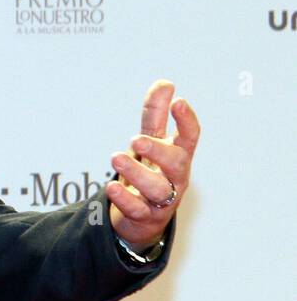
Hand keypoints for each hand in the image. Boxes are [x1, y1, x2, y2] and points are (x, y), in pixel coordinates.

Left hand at [107, 80, 199, 249]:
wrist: (140, 216)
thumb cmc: (150, 172)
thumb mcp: (152, 142)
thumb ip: (156, 114)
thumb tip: (165, 83)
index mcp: (178, 156)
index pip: (190, 137)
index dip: (187, 120)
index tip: (178, 102)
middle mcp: (174, 178)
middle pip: (177, 164)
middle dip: (158, 150)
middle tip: (135, 139)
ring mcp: (161, 199)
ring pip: (157, 189)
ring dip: (137, 173)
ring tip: (115, 158)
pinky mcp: (144, 217)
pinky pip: (137, 210)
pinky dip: (124, 199)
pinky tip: (111, 186)